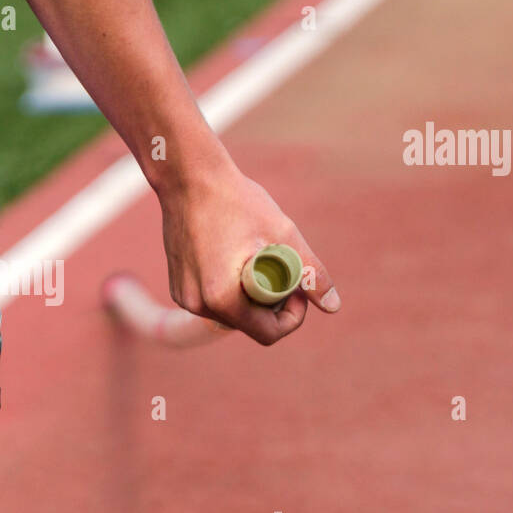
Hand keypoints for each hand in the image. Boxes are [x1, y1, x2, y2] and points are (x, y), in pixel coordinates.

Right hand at [157, 149, 338, 345]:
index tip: (297, 288)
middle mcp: (198, 305)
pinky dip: (230, 290)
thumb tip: (334, 306)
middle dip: (272, 305)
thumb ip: (309, 274)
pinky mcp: (178, 287)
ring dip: (250, 298)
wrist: (188, 178)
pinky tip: (234, 259)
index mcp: (223, 298)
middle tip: (280, 269)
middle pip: (250, 325)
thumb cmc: (237, 202)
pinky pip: (213, 302)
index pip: (268, 333)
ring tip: (255, 260)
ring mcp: (184, 298)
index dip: (293, 316)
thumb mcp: (282, 235)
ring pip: (231, 315)